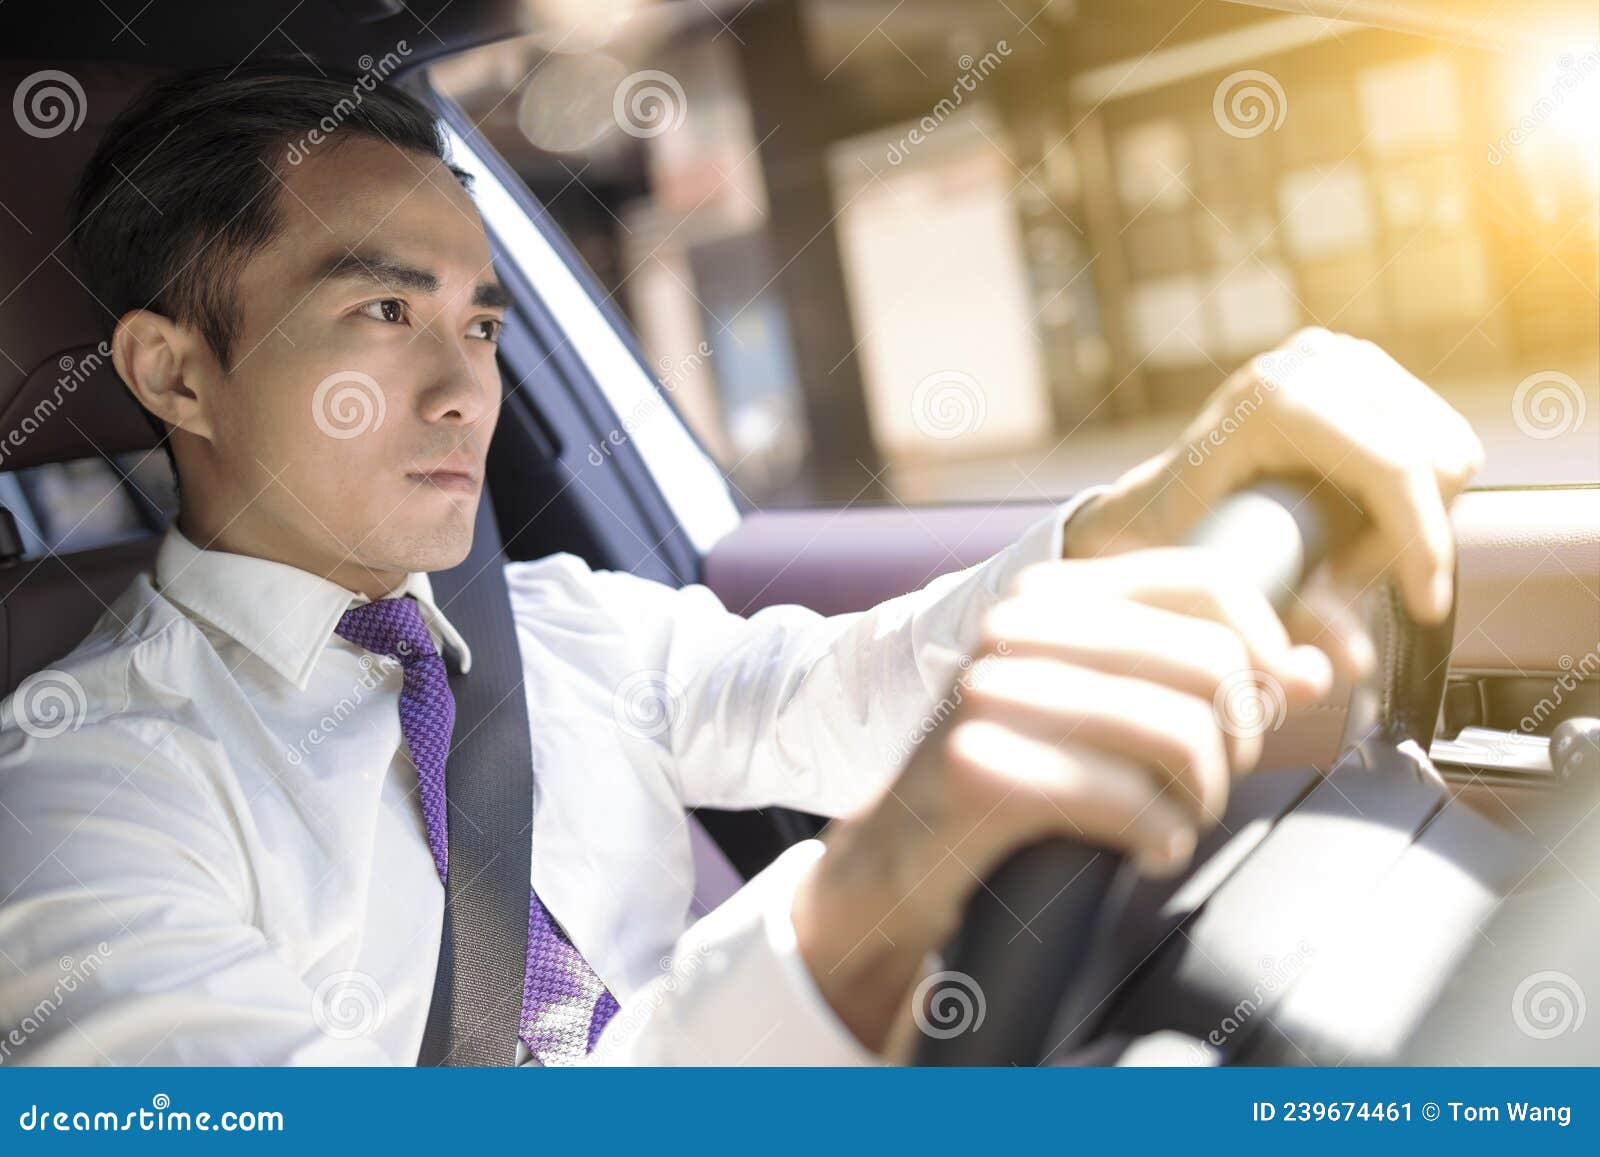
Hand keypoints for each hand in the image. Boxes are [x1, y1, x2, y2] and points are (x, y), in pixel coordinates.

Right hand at [792, 547, 1330, 1051]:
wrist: (898, 852)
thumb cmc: (1011, 776)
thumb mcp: (1101, 707)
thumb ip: (1198, 677)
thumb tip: (1315, 667)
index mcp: (1050, 594)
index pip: (1203, 582)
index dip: (1265, 647)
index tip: (1264, 706)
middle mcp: (1015, 629)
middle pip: (1208, 664)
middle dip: (1236, 739)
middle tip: (1210, 782)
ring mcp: (990, 694)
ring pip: (1178, 733)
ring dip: (1200, 797)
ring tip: (1178, 819)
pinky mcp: (979, 768)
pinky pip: (1125, 801)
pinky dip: (1158, 838)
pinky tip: (1146, 849)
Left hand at [1063, 328, 1483, 671]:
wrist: (1155, 500)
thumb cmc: (1174, 544)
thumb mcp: (1225, 582)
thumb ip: (1292, 622)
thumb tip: (1356, 663)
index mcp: (1277, 399)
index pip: (1395, 468)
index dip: (1421, 544)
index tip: (1423, 606)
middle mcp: (1317, 361)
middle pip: (1436, 460)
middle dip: (1408, 535)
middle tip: (1350, 578)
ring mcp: (1344, 354)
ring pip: (1448, 450)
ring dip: (1415, 514)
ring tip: (1346, 547)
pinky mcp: (1366, 365)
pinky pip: (1438, 438)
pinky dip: (1416, 490)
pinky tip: (1360, 514)